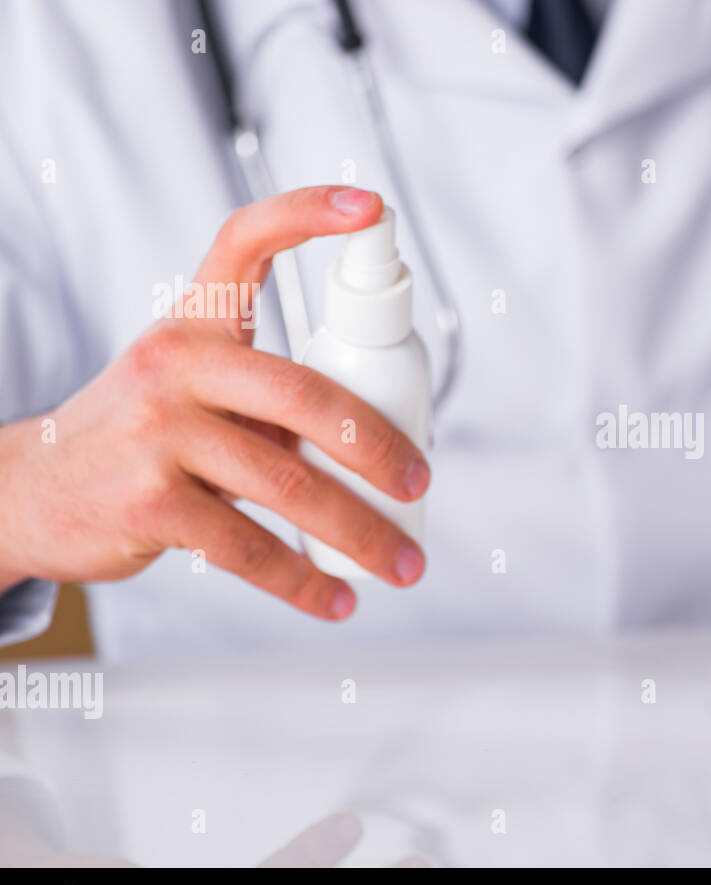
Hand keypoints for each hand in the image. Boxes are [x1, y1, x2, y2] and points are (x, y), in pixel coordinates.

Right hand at [0, 186, 429, 618]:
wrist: (33, 492)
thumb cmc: (142, 437)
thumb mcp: (192, 390)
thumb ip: (272, 397)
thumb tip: (382, 443)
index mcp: (195, 323)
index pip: (245, 242)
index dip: (307, 214)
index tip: (369, 205)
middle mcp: (175, 362)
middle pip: (305, 395)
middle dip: (378, 447)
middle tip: (419, 485)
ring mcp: (158, 431)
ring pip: (289, 485)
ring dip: (360, 533)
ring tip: (401, 565)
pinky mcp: (148, 501)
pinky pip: (249, 547)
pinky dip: (302, 580)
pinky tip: (335, 598)